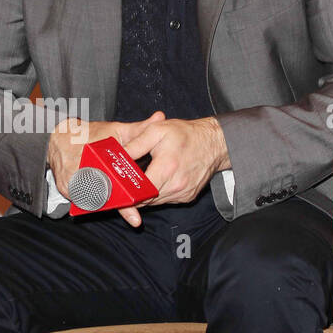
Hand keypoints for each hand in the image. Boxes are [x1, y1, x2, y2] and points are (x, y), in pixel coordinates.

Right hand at [47, 112, 166, 206]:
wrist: (59, 136)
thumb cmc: (90, 133)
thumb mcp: (115, 130)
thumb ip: (138, 128)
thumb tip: (160, 117)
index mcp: (92, 153)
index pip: (111, 181)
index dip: (124, 202)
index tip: (135, 218)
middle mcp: (77, 169)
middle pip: (101, 195)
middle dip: (118, 204)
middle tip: (133, 215)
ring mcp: (68, 181)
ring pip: (92, 200)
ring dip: (106, 203)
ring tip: (124, 209)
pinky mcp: (64, 188)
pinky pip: (82, 200)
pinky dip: (94, 202)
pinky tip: (105, 201)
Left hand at [116, 114, 230, 226]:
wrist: (214, 143)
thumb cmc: (186, 134)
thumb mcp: (157, 131)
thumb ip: (136, 144)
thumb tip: (119, 156)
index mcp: (166, 168)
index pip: (140, 192)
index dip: (126, 193)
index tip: (117, 189)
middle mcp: (176, 185)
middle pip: (145, 200)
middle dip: (133, 194)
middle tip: (124, 184)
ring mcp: (182, 193)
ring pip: (155, 202)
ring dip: (146, 194)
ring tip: (140, 180)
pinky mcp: (187, 197)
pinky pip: (166, 200)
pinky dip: (158, 193)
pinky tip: (157, 180)